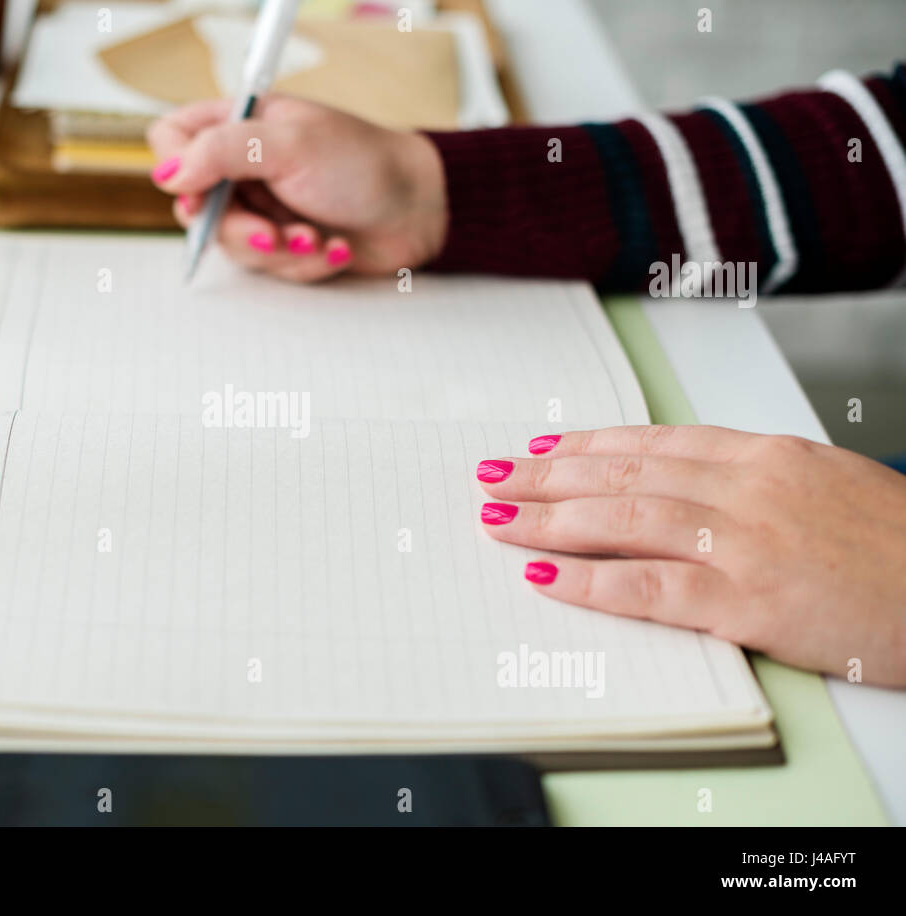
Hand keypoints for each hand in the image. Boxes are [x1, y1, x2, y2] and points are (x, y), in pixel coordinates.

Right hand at [146, 95, 447, 281]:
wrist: (421, 210)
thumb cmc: (366, 163)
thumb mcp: (290, 143)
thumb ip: (223, 151)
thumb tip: (169, 173)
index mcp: (241, 125)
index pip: (172, 139)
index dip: (177, 169)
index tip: (200, 193)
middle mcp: (245, 167)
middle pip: (196, 208)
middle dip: (241, 230)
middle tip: (275, 234)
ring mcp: (263, 206)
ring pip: (233, 245)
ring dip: (280, 250)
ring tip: (317, 238)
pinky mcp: (284, 243)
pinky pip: (269, 266)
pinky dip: (304, 262)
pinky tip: (335, 246)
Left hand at [476, 426, 905, 686]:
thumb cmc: (898, 546)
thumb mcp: (825, 486)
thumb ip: (754, 479)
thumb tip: (686, 485)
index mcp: (765, 454)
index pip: (652, 442)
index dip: (586, 446)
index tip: (540, 451)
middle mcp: (747, 486)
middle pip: (623, 472)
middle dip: (547, 477)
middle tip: (492, 479)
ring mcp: (746, 540)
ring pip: (623, 517)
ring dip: (548, 519)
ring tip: (495, 518)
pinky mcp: (751, 598)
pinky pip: (651, 585)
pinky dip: (590, 579)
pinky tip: (543, 575)